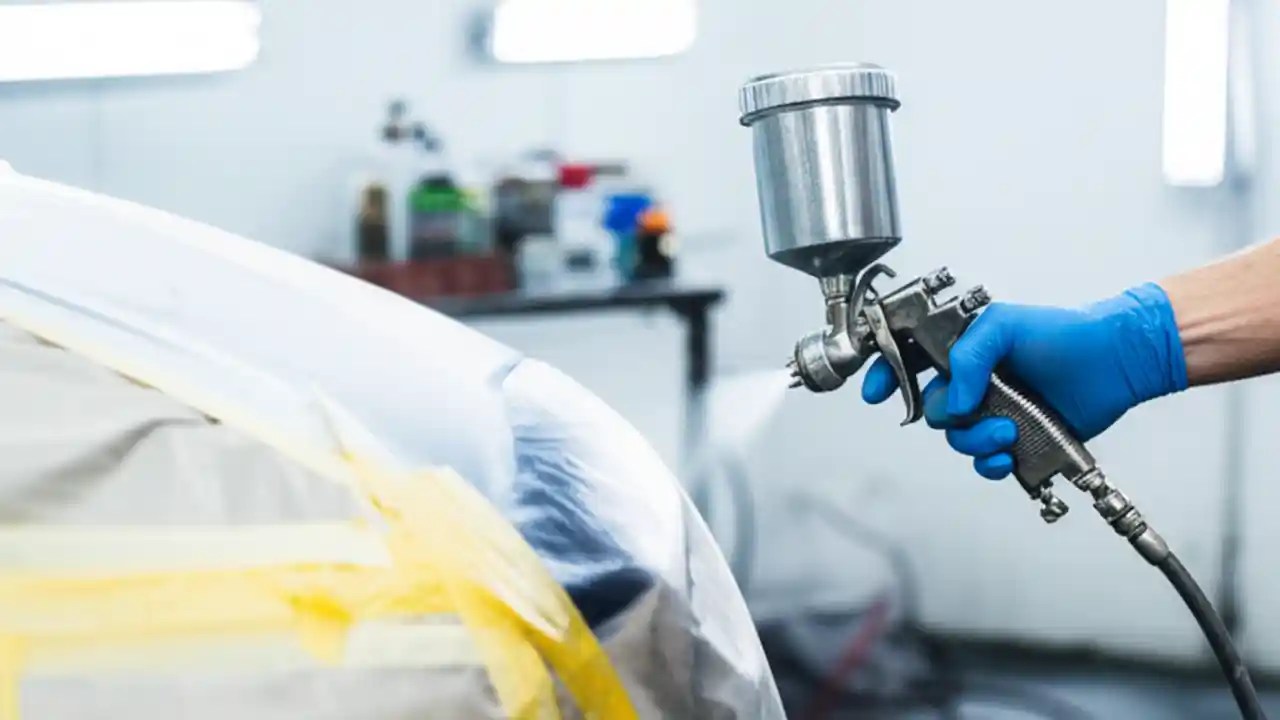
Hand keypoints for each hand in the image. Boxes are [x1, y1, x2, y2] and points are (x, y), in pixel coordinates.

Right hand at [860, 283, 1187, 478]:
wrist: (1112, 361)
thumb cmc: (1061, 333)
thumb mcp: (1002, 326)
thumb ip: (967, 357)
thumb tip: (955, 402)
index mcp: (959, 351)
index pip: (908, 362)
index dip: (885, 376)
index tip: (876, 393)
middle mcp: (972, 384)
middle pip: (931, 411)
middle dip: (948, 416)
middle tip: (978, 410)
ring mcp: (992, 412)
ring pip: (957, 441)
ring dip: (976, 442)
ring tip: (1007, 432)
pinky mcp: (1016, 440)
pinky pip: (986, 464)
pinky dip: (991, 464)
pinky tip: (1008, 455)